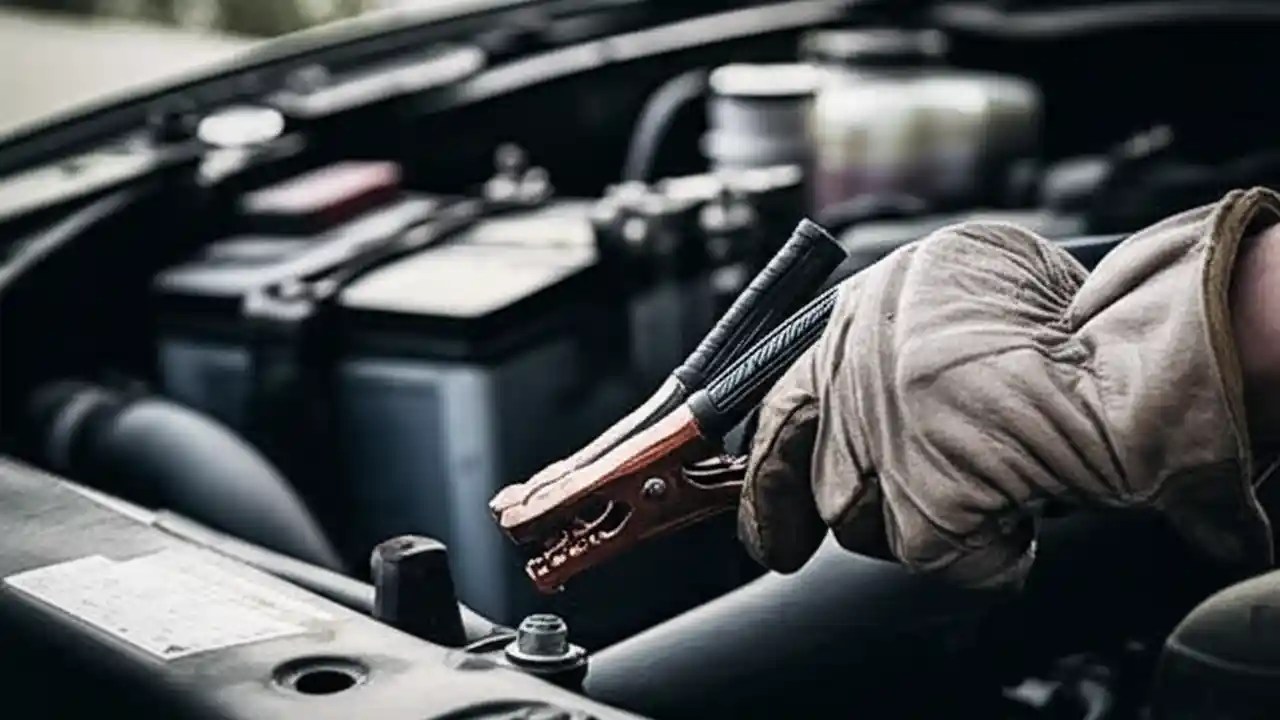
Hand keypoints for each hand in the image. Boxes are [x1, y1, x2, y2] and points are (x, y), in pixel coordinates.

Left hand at [739, 187, 1279, 588]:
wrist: (1132, 338)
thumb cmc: (1067, 307)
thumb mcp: (963, 281)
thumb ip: (906, 337)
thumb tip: (898, 388)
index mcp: (856, 319)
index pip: (780, 414)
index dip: (772, 479)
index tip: (774, 528)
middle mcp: (853, 377)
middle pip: (831, 484)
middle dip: (879, 506)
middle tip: (929, 503)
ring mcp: (883, 441)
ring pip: (875, 528)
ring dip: (936, 521)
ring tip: (1006, 480)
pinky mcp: (928, 500)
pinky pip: (943, 559)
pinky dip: (995, 553)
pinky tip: (1033, 512)